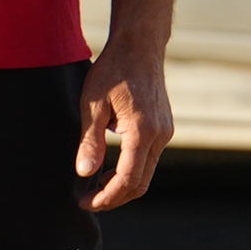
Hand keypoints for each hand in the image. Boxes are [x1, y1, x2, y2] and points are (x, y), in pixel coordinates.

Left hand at [77, 45, 174, 211]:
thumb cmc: (113, 72)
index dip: (106, 197)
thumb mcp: (92, 105)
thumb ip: (90, 141)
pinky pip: (149, 159)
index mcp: (143, 131)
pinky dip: (130, 171)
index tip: (85, 202)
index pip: (128, 178)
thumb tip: (85, 174)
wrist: (139, 47)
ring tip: (94, 186)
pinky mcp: (163, 128)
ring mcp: (165, 132)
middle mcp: (160, 135)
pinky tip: (110, 168)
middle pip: (141, 183)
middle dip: (114, 197)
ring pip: (146, 173)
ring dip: (122, 185)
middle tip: (88, 201)